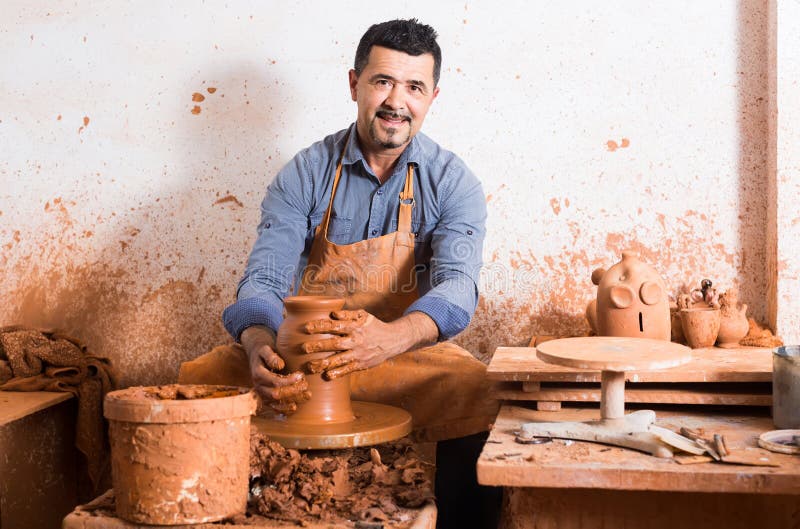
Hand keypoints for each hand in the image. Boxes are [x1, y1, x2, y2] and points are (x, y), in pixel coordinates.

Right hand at [240, 326, 309, 413]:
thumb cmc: (263, 352)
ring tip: (307, 395)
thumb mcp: (265, 349)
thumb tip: (280, 365)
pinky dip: (286, 409)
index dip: (289, 381)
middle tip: (306, 385)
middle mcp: (259, 387)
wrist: (256, 357)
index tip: (300, 375)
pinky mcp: (266, 399)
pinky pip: (275, 408)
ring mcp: (262, 394)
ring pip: (277, 403)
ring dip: (293, 401)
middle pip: (276, 395)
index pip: (275, 382)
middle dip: (293, 391)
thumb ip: (271, 357)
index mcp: (258, 375)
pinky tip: (296, 406)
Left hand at [301, 309, 440, 379]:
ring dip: (324, 363)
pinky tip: (327, 376)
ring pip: (340, 359)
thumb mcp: (363, 316)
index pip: (335, 325)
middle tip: (304, 348)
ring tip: (310, 366)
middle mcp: (356, 340)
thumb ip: (348, 314)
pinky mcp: (362, 364)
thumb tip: (332, 313)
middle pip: (335, 343)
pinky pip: (348, 370)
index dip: (320, 326)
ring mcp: (359, 354)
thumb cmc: (373, 326)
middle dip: (318, 346)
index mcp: (355, 326)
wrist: (392, 340)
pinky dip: (338, 373)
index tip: (306, 328)